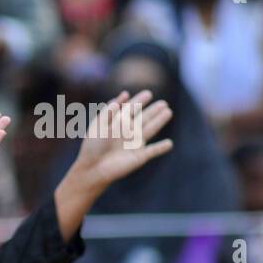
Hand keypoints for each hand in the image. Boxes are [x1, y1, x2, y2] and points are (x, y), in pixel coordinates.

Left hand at [54, 90, 172, 239]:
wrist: (92, 169)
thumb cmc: (92, 147)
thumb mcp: (99, 126)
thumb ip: (110, 110)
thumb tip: (125, 94)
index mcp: (117, 125)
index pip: (131, 110)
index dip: (139, 101)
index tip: (148, 93)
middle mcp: (127, 133)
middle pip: (143, 119)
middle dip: (153, 110)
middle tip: (163, 103)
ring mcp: (134, 144)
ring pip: (150, 130)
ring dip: (160, 121)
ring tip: (168, 112)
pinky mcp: (139, 157)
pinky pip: (153, 151)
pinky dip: (161, 148)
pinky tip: (169, 144)